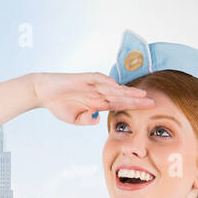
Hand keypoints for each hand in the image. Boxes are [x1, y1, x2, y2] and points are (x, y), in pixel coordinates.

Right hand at [30, 71, 154, 125]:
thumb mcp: (74, 119)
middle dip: (136, 99)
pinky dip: (107, 82)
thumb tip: (98, 119)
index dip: (132, 107)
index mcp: (97, 103)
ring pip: (114, 88)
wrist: (44, 92)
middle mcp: (98, 93)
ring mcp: (92, 85)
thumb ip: (87, 120)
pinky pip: (98, 79)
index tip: (146, 110)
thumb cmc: (59, 105)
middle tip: (152, 102)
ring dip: (127, 91)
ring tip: (141, 95)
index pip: (119, 105)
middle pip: (121, 96)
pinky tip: (117, 86)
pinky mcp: (84, 78)